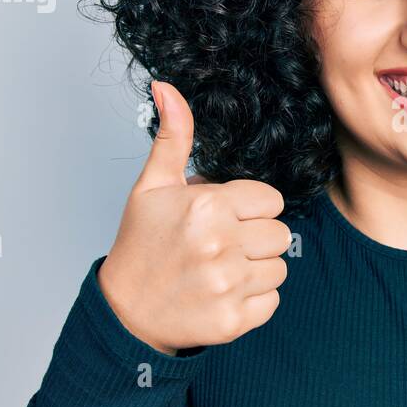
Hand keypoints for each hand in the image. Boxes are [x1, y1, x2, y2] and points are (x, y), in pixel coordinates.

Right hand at [96, 81, 292, 355]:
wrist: (125, 310)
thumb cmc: (142, 243)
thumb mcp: (153, 186)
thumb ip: (174, 137)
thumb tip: (168, 86)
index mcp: (207, 206)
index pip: (271, 200)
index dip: (249, 208)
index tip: (223, 217)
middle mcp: (221, 244)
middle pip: (280, 233)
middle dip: (255, 237)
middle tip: (221, 244)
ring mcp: (228, 284)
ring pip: (279, 267)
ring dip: (256, 268)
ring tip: (221, 268)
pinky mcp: (235, 320)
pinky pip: (273, 301)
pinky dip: (253, 300)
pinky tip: (223, 293)